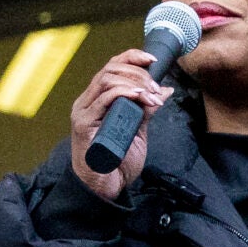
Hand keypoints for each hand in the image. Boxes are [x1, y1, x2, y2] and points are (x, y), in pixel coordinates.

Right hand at [69, 50, 177, 202]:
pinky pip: (104, 98)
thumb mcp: (138, 131)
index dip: (132, 57)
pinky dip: (124, 93)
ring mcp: (84, 111)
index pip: (112, 67)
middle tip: (156, 88)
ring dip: (135, 83)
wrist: (106, 189)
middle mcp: (88, 101)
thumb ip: (146, 110)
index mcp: (98, 100)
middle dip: (138, 73)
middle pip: (110, 68)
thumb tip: (164, 91)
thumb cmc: (117, 162)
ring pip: (107, 79)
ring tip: (151, 96)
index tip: (153, 60)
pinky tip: (140, 98)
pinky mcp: (83, 123)